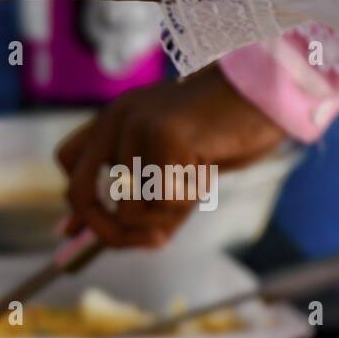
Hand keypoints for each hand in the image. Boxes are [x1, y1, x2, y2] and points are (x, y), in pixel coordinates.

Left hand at [57, 64, 286, 247]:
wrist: (270, 94)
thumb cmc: (226, 131)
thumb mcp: (175, 171)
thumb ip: (142, 203)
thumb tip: (105, 240)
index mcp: (116, 117)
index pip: (68, 160)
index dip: (76, 200)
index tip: (82, 231)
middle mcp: (117, 117)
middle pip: (79, 193)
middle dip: (102, 230)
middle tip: (142, 243)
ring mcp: (136, 124)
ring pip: (127, 208)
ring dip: (164, 217)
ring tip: (195, 188)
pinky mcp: (162, 135)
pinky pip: (161, 201)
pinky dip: (186, 202)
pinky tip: (206, 173)